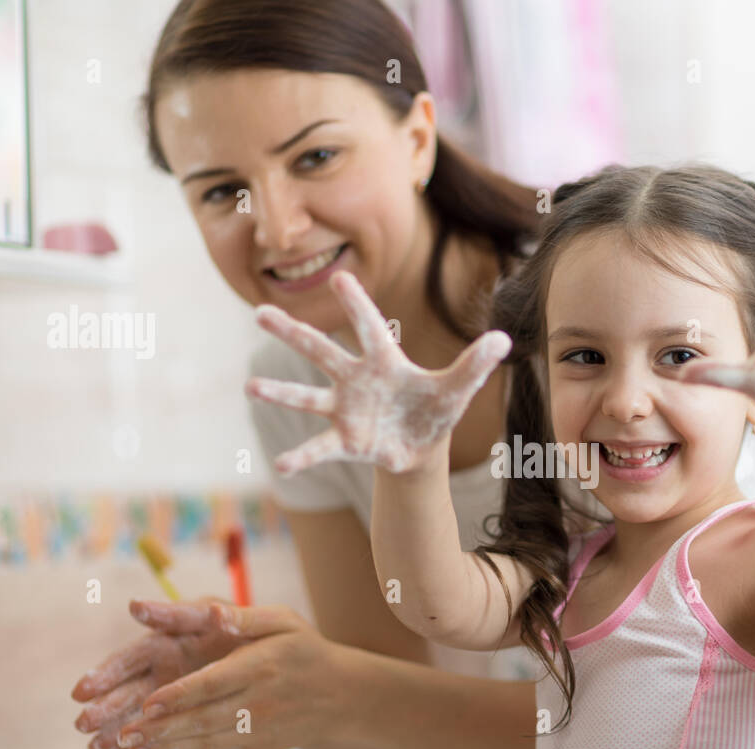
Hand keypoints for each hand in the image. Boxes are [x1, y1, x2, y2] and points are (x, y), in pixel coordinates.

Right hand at [71, 597, 241, 748]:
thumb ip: (186, 612)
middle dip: (105, 708)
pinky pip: (162, 733)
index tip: (82, 691)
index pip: (132, 658)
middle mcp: (165, 669)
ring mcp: (173, 695)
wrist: (284, 658)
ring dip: (117, 731)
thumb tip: (136, 606)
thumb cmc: (251, 628)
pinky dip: (146, 746)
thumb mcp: (220, 614)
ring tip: (98, 748)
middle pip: (129, 690)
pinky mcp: (186, 715)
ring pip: (140, 715)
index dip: (106, 673)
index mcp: (169, 641)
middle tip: (83, 725)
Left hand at [103, 603, 357, 748]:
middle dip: (160, 730)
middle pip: (203, 719)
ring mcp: (260, 729)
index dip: (179, 696)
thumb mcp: (283, 621)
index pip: (213, 684)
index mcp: (260, 666)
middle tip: (123, 736)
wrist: (343, 694)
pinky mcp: (259, 747)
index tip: (148, 704)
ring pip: (206, 742)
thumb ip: (244, 617)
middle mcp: (259, 702)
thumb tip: (214, 614)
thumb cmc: (306, 650)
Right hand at [245, 271, 511, 474]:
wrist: (421, 446)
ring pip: (306, 396)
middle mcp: (355, 379)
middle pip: (319, 350)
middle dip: (291, 332)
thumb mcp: (457, 388)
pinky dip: (300, 457)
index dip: (356, 304)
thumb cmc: (435, 408)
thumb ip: (475, 364)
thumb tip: (503, 339)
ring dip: (279, 392)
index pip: (369, 327)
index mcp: (383, 361)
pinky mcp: (343, 439)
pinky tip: (281, 464)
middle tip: (259, 313)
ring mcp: (344, 409)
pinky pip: (318, 447)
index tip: (339, 277)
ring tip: (251, 387)